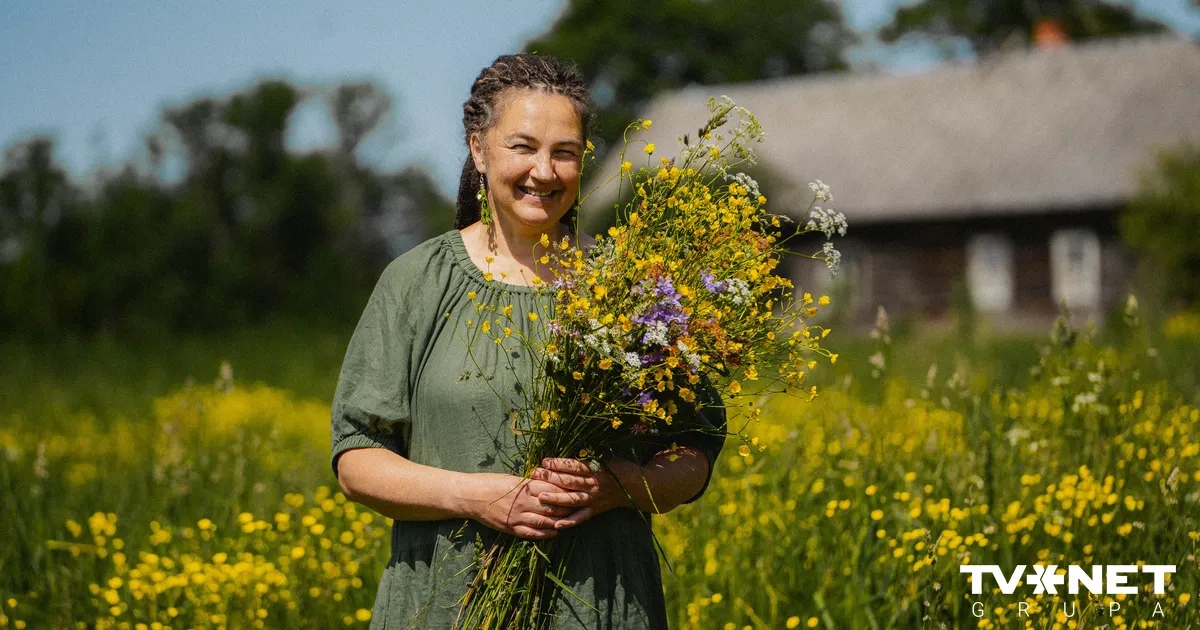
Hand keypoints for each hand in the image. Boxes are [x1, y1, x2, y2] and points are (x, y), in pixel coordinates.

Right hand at [470, 473, 591, 539]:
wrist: (470, 496)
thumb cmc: (491, 483)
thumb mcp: (513, 479)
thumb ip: (531, 484)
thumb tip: (548, 484)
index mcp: (525, 487)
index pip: (553, 490)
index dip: (567, 493)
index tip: (579, 492)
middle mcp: (524, 503)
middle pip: (552, 507)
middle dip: (568, 508)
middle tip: (582, 508)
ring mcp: (517, 517)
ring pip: (545, 522)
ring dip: (560, 522)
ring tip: (572, 521)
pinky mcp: (511, 528)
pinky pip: (532, 533)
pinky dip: (545, 534)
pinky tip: (554, 532)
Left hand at [532, 458, 640, 528]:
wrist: (637, 487)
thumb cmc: (620, 467)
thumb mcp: (607, 456)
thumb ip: (589, 455)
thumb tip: (571, 443)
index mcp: (597, 468)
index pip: (575, 466)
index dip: (559, 463)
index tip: (544, 461)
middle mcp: (595, 484)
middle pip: (570, 481)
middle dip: (551, 478)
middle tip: (535, 475)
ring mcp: (595, 499)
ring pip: (573, 500)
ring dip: (556, 499)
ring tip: (540, 496)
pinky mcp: (596, 510)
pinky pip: (581, 517)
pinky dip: (569, 521)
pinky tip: (556, 524)